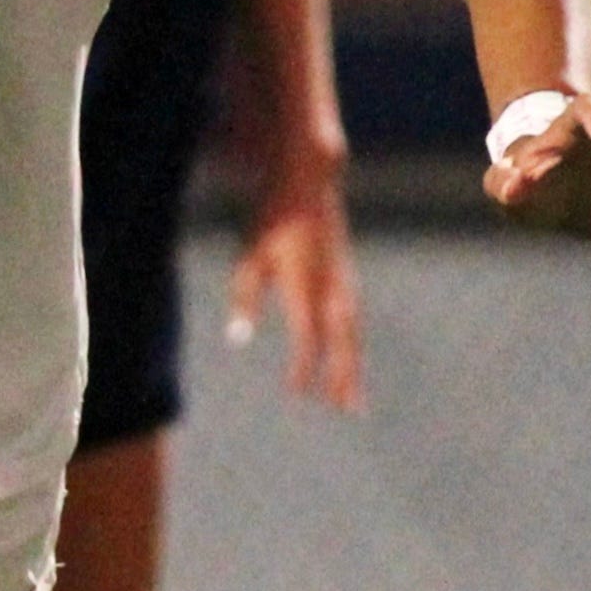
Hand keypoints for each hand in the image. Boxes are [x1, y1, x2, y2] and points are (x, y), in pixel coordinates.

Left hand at [227, 181, 364, 412]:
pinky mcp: (347, 276)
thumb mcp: (249, 256)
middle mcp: (331, 284)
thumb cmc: (271, 219)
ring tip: (354, 400)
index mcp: (304, 282)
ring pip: (353, 333)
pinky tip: (351, 363)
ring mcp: (344, 280)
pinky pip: (354, 320)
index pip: (307, 335)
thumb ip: (245, 299)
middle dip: (345, 376)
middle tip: (349, 410)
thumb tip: (237, 340)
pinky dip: (354, 346)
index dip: (303, 366)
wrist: (309, 180)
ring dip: (354, 367)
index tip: (297, 392)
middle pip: (343, 340)